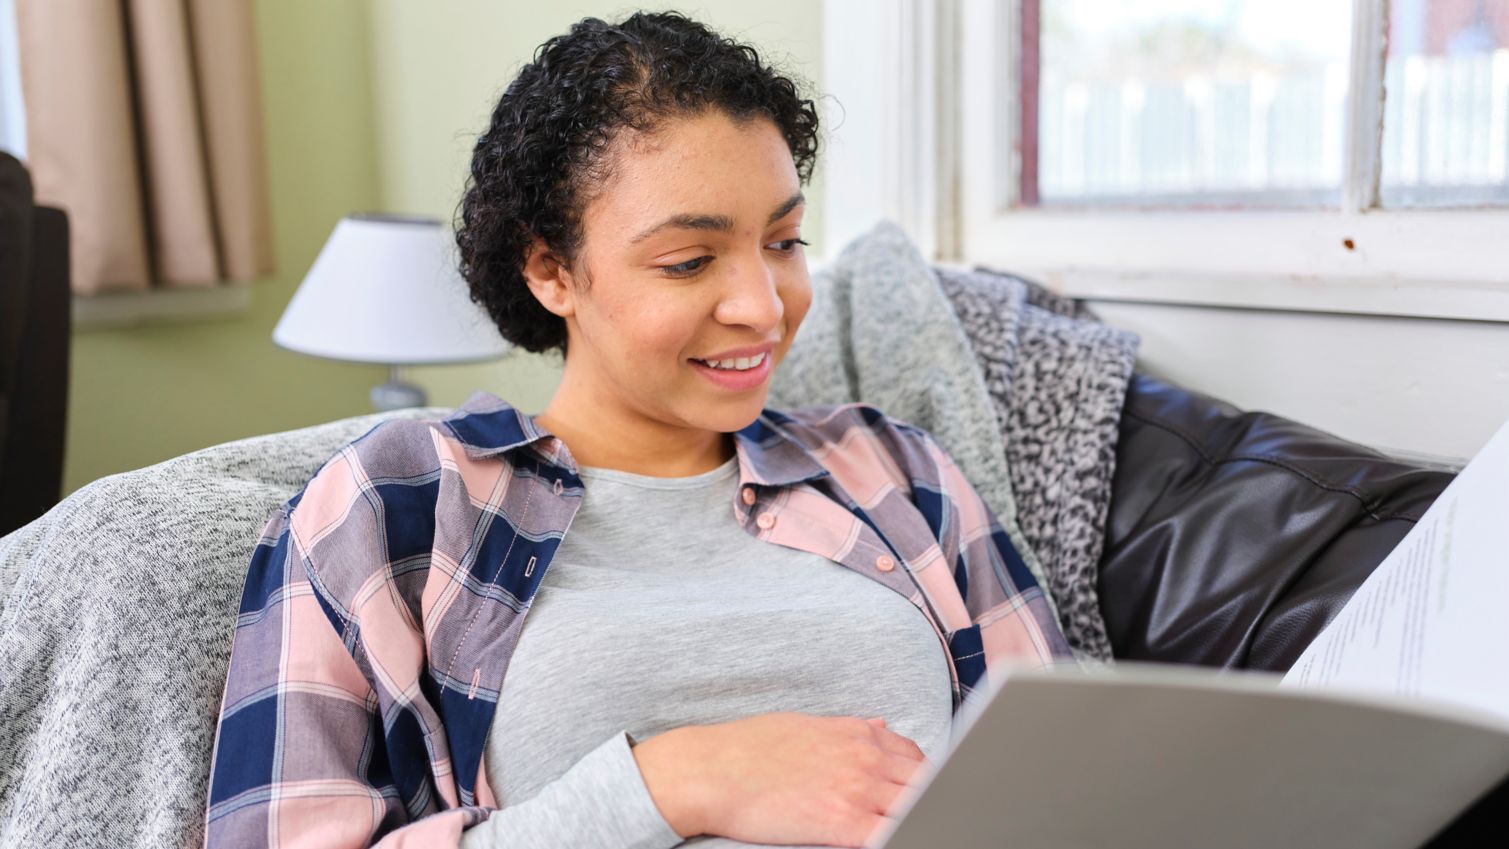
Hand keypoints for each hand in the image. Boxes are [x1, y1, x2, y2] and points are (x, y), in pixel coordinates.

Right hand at [631, 711, 929, 846]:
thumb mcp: (805, 724)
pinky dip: (899, 836)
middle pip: (926, 782)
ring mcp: (858, 791)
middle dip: (929, 799)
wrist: (712, 770)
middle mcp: (865, 757)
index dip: (923, 778)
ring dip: (919, 818)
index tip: (919, 792)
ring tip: (921, 827)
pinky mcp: (843, 825)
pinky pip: (890, 835)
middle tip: (923, 814)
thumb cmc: (749, 748)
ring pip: (917, 808)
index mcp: (858, 734)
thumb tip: (880, 727)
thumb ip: (849, 729)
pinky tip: (897, 838)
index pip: (916, 756)